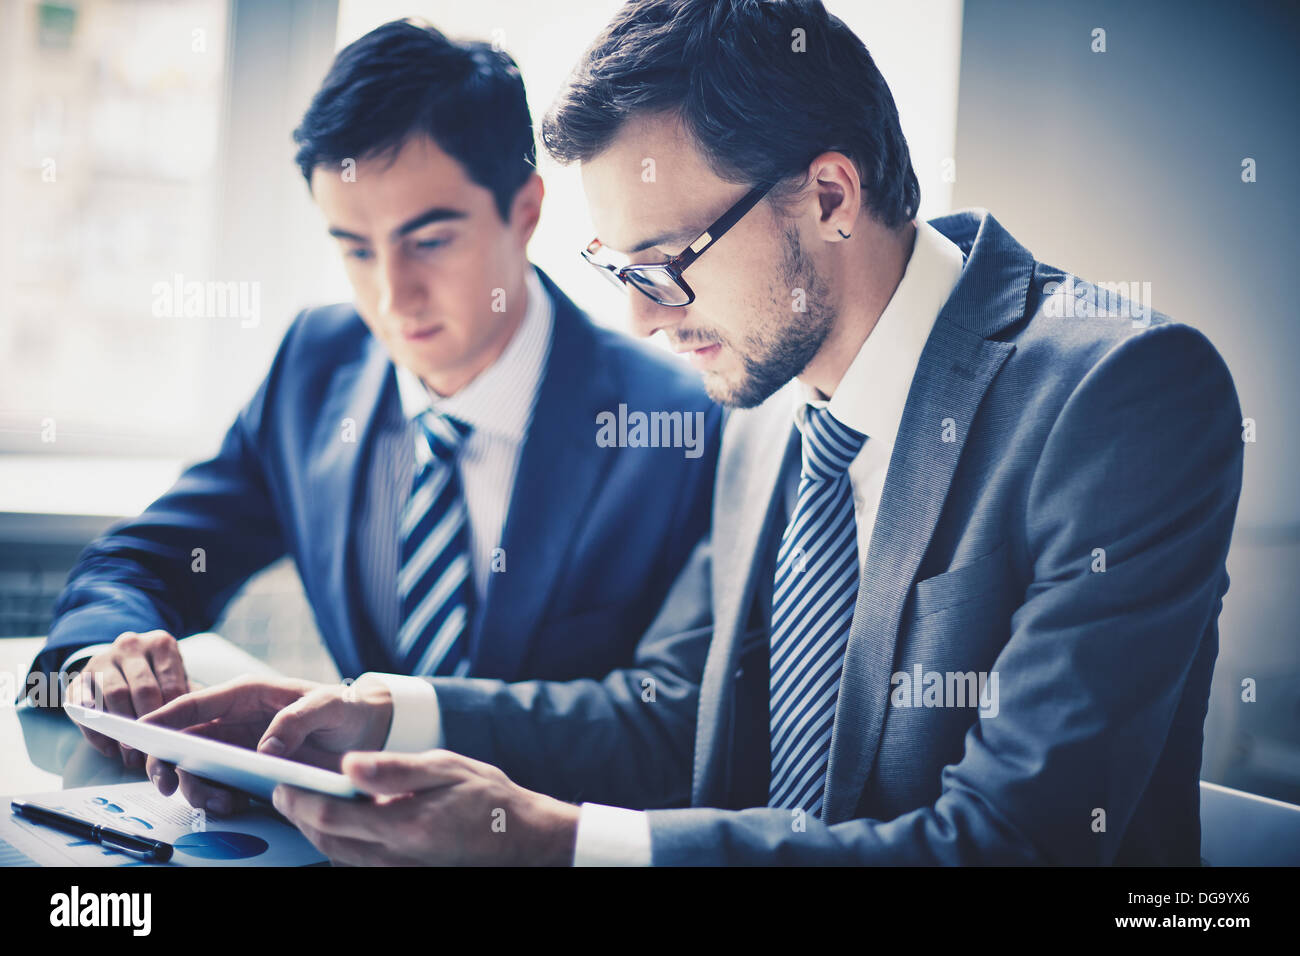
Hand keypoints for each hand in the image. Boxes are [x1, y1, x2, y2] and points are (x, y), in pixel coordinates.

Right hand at [66, 630, 189, 769]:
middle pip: (142, 688)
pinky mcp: (78, 677)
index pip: (170, 682)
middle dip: (147, 723)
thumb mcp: (178, 679)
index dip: (172, 713)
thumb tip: (196, 729)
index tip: (174, 738)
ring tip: (132, 756)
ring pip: (113, 695)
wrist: (122, 664)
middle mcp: (130, 646)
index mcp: (160, 644)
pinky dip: (96, 730)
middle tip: (152, 750)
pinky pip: (84, 706)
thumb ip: (188, 698)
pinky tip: (109, 748)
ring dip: (122, 729)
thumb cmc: (159, 678)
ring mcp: (102, 659)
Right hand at [139, 676, 394, 815]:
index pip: (196, 702)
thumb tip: (265, 749)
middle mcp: (235, 720)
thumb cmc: (344, 708)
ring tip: (219, 802)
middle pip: (183, 740)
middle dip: (167, 763)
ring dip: (195, 787)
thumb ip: (297, 721)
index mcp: (247, 694)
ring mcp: (237, 746)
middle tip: (170, 786)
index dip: (163, 717)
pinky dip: (216, 798)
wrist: (365, 730)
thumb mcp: (328, 705)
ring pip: (195, 767)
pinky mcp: (247, 770)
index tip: (140, 733)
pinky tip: (232, 804)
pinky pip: (217, 785)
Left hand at [272, 750, 580, 865]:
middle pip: (326, 840)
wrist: (522, 837)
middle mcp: (394, 858)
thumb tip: (348, 763)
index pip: (331, 816)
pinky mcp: (401, 874)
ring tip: (303, 804)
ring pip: (336, 855)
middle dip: (298, 816)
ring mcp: (396, 872)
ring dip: (315, 830)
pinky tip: (338, 823)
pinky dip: (337, 842)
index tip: (280, 783)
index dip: (298, 800)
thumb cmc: (489, 798)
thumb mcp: (446, 768)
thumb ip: (395, 769)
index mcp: (404, 826)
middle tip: (282, 791)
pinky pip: (355, 863)